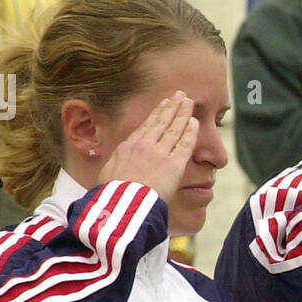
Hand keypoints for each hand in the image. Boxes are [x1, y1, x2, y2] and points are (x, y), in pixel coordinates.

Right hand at [98, 92, 197, 206]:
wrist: (122, 207)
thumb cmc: (112, 197)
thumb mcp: (106, 174)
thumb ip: (115, 164)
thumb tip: (116, 162)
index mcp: (127, 147)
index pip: (145, 126)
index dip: (156, 114)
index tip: (163, 104)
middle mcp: (144, 146)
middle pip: (160, 121)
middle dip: (171, 106)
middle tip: (179, 95)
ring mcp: (159, 154)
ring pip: (174, 129)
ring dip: (183, 113)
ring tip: (189, 102)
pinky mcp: (173, 165)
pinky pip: (185, 145)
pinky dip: (190, 132)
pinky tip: (195, 122)